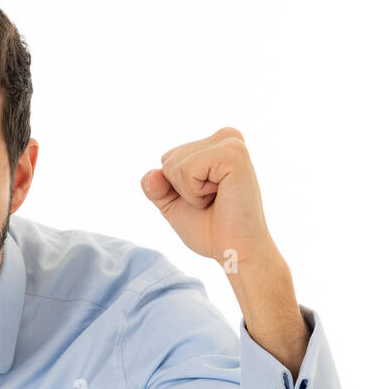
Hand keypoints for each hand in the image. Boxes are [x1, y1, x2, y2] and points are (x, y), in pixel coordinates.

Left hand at [140, 127, 276, 268]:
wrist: (234, 251)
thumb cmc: (209, 229)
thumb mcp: (172, 204)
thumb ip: (154, 186)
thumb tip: (154, 175)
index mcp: (215, 144)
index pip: (167, 159)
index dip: (175, 188)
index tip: (204, 199)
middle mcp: (226, 137)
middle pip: (168, 159)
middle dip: (181, 189)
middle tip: (212, 201)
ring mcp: (232, 143)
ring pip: (175, 164)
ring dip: (189, 192)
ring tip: (217, 199)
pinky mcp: (234, 154)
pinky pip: (187, 169)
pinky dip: (195, 192)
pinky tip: (221, 195)